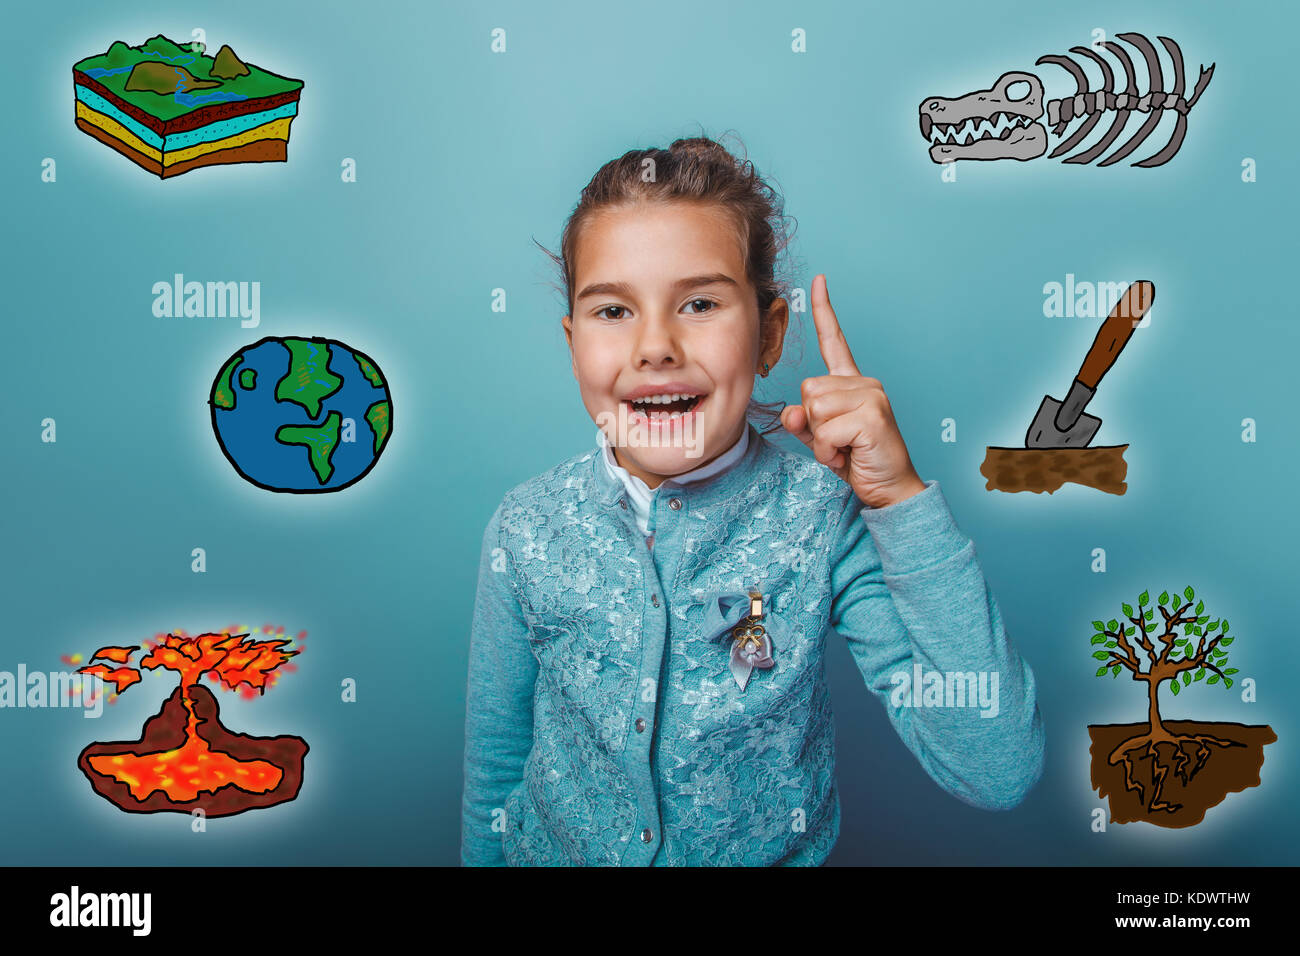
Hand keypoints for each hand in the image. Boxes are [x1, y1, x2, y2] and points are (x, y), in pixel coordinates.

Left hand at [780, 274, 925, 508]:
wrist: (890, 489)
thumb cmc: (857, 461)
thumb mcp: (821, 440)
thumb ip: (802, 423)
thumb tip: (792, 412)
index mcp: (852, 384)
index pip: (834, 341)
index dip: (823, 311)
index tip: (818, 281)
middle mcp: (865, 383)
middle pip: (807, 389)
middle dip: (812, 423)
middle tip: (837, 440)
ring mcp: (872, 396)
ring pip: (814, 408)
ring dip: (820, 438)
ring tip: (844, 448)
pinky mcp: (872, 416)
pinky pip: (825, 430)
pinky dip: (828, 450)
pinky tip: (849, 455)